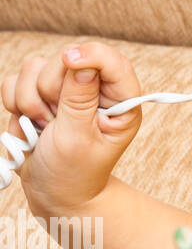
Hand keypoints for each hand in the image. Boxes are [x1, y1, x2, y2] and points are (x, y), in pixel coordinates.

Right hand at [1, 41, 142, 212]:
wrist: (52, 193)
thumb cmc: (74, 172)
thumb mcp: (78, 138)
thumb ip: (79, 99)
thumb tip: (83, 62)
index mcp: (120, 100)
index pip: (112, 62)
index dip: (91, 55)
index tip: (70, 61)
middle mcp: (94, 89)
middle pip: (66, 58)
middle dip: (50, 90)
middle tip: (53, 121)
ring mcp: (64, 90)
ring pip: (35, 67)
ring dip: (31, 100)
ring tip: (43, 127)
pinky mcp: (38, 94)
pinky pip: (14, 81)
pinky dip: (14, 102)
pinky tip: (29, 124)